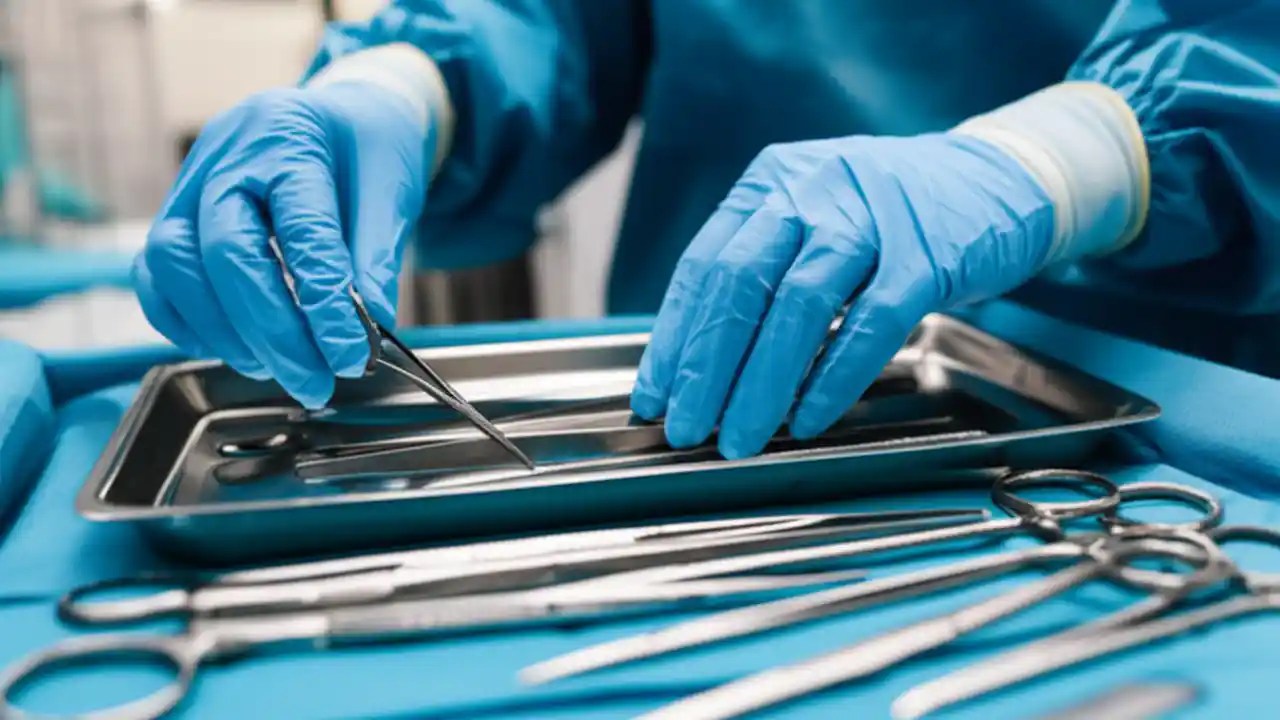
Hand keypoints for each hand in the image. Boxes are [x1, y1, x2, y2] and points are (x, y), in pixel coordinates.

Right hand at [133, 82, 429, 406]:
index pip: (300, 231)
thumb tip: (368, 326)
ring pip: (174, 265)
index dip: (324, 304)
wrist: (339, 116)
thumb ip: (379, 256)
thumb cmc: (368, 147)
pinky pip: (155, 277)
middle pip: (225, 252)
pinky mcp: (173, 216)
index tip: (349, 357)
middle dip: (271, 331)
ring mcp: (188, 184)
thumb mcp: (393, 188)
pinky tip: (235, 348)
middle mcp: (225, 156)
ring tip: (278, 368)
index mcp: (289, 137)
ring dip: (225, 332)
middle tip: (314, 382)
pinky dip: (188, 323)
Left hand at [631, 134, 1054, 458]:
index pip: (704, 268)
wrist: (1001, 177)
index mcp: (772, 183)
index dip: (675, 339)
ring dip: (760, 383)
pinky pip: (869, 324)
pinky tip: (807, 419)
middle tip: (686, 428)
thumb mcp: (816, 217)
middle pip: (739, 284)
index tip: (654, 398)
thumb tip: (702, 359)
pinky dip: (833, 377)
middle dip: (705, 367)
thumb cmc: (894, 214)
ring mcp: (870, 220)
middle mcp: (812, 191)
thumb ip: (764, 270)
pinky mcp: (924, 256)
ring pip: (797, 306)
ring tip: (740, 439)